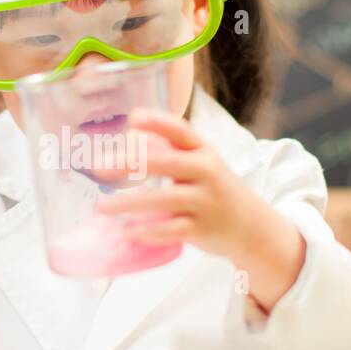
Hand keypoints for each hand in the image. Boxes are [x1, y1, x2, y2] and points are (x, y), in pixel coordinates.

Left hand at [96, 108, 306, 310]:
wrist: (252, 227)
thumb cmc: (216, 190)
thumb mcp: (201, 165)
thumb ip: (170, 154)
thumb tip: (125, 144)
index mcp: (203, 152)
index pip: (180, 130)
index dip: (157, 122)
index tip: (132, 118)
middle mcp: (206, 172)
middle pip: (165, 162)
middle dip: (129, 162)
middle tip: (97, 166)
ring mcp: (205, 202)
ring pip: (164, 199)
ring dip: (129, 203)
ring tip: (101, 206)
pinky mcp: (202, 229)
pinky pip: (171, 229)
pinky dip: (147, 231)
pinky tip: (126, 231)